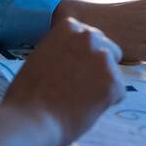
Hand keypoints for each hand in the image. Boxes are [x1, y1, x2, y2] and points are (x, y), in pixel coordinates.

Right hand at [0, 16, 124, 145]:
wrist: (29, 119)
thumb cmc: (28, 93)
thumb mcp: (43, 56)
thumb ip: (64, 50)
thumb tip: (77, 59)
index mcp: (69, 27)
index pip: (89, 39)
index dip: (82, 58)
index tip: (72, 71)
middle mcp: (89, 36)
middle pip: (108, 50)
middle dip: (98, 68)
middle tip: (80, 88)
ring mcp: (103, 58)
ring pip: (113, 73)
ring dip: (102, 86)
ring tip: (78, 101)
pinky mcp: (113, 81)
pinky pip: (117, 93)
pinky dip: (106, 103)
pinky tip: (85, 109)